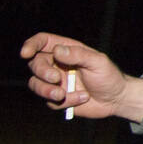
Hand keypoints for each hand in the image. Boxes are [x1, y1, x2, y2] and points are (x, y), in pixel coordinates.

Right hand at [20, 32, 142, 121]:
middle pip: (35, 64)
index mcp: (67, 51)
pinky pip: (49, 101)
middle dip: (42, 72)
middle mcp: (57, 65)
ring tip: (62, 94)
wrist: (116, 99)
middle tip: (56, 79)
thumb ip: (78, 55)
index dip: (31, 45)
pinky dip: (65, 102)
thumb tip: (57, 50)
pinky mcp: (57, 99)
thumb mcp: (98, 62)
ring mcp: (56, 82)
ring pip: (36, 84)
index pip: (43, 42)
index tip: (26, 53)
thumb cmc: (109, 77)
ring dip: (46, 90)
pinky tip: (82, 98)